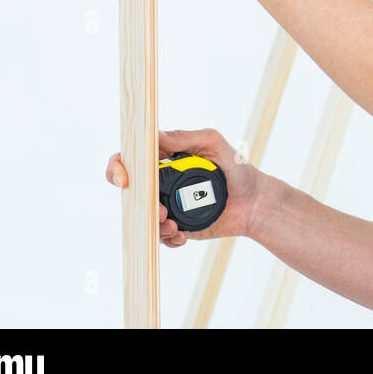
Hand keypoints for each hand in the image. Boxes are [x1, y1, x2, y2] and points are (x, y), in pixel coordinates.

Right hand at [105, 128, 262, 247]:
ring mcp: (168, 205)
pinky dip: (166, 238)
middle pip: (132, 193)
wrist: (255, 201)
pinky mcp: (177, 225)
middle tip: (161, 211)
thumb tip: (157, 135)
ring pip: (143, 217)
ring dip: (153, 224)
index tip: (125, 180)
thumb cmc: (237, 168)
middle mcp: (162, 182)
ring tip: (174, 226)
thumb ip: (187, 138)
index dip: (117, 168)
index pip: (130, 159)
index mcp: (165, 159)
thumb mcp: (214, 144)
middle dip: (139, 204)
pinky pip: (160, 236)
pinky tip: (182, 236)